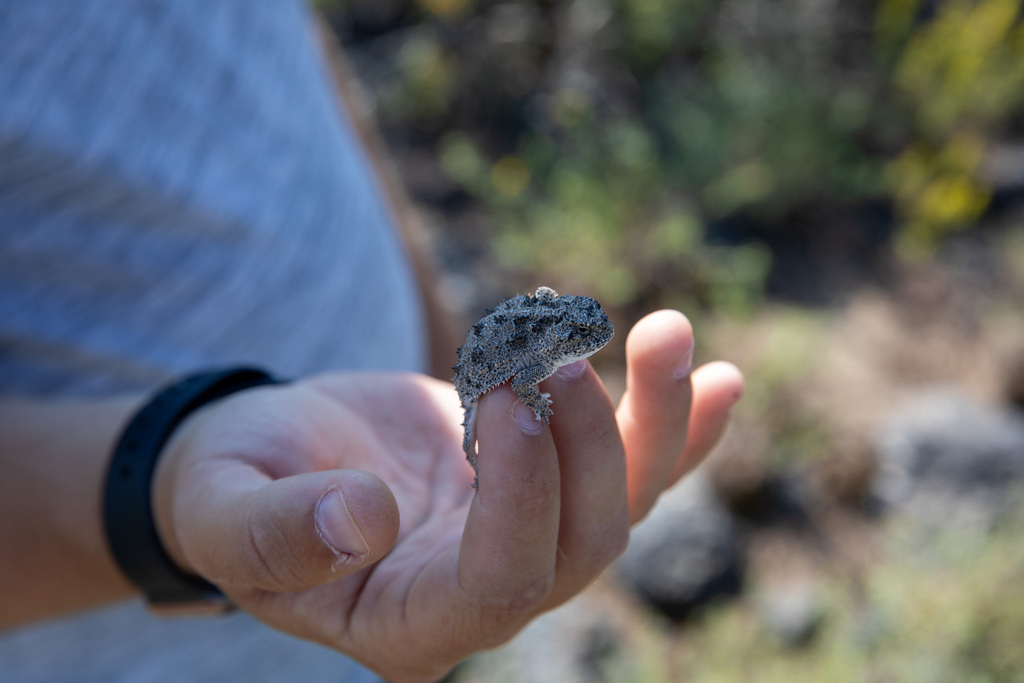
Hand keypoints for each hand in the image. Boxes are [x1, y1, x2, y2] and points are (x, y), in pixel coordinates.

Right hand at [152, 310, 742, 681]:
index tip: (508, 393)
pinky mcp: (543, 489)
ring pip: (622, 505)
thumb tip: (363, 521)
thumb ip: (273, 531)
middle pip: (583, 548)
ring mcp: (523, 544)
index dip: (522, 495)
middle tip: (559, 357)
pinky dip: (677, 429)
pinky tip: (719, 380)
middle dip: (593, 447)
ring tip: (669, 334)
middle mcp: (482, 597)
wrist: (268, 462)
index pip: (499, 583)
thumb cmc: (232, 488)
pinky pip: (631, 471)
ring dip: (656, 422)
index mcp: (406, 622)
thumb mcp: (224, 506)